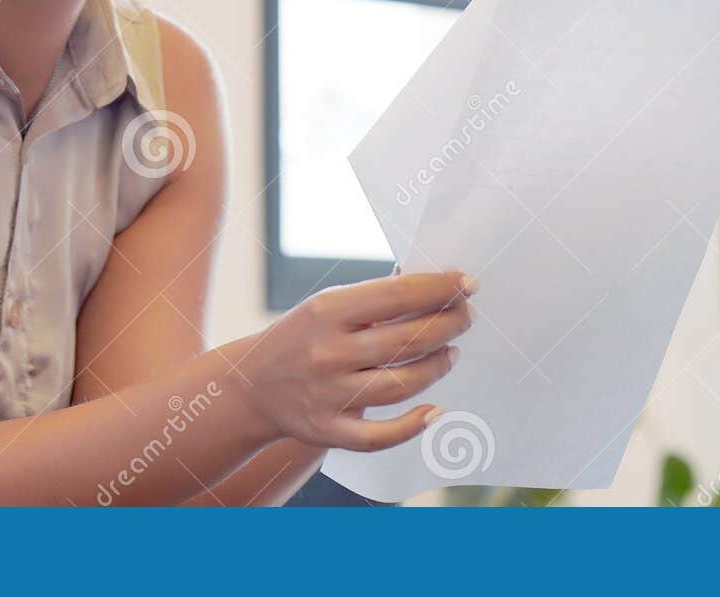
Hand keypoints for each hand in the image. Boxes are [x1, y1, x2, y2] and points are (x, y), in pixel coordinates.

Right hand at [224, 270, 476, 451]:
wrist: (252, 385)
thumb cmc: (301, 337)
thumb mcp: (327, 305)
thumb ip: (375, 299)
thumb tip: (434, 288)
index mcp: (327, 312)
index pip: (398, 295)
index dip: (440, 289)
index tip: (467, 284)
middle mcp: (327, 353)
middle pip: (407, 340)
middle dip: (448, 325)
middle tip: (466, 317)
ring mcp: (328, 395)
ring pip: (402, 385)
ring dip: (438, 367)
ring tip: (452, 352)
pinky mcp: (328, 430)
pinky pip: (380, 436)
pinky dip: (413, 425)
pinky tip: (435, 409)